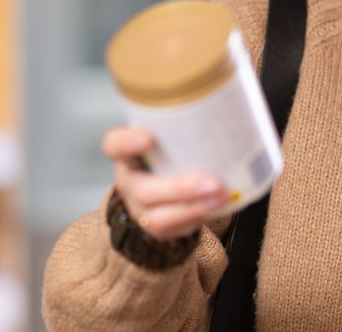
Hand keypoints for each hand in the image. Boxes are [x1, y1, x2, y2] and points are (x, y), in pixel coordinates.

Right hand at [102, 126, 229, 240]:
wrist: (164, 185)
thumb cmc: (171, 152)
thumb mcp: (170, 137)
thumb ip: (184, 128)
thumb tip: (226, 112)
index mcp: (126, 154)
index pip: (114, 145)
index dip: (127, 143)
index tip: (148, 138)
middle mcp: (129, 182)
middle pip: (143, 189)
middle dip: (179, 188)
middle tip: (212, 183)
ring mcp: (140, 208)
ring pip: (158, 218)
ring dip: (193, 209)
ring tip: (220, 198)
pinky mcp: (157, 227)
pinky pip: (175, 229)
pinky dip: (199, 217)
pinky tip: (219, 206)